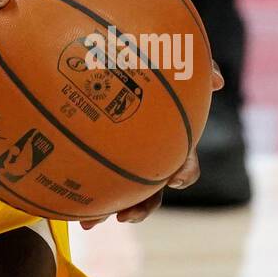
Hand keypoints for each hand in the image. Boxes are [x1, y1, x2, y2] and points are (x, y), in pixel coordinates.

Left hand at [80, 61, 225, 229]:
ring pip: (120, 190)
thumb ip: (194, 68)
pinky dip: (80, 190)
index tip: (175, 179)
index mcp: (168, 138)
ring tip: (89, 223)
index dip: (182, 173)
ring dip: (107, 209)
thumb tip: (216, 82)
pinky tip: (60, 198)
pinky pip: (90, 176)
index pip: (184, 163)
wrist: (106, 52)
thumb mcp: (170, 58)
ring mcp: (122, 156)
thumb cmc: (147, 57)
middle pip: (152, 188)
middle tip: (126, 217)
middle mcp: (148, 153)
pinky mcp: (93, 153)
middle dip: (142, 207)